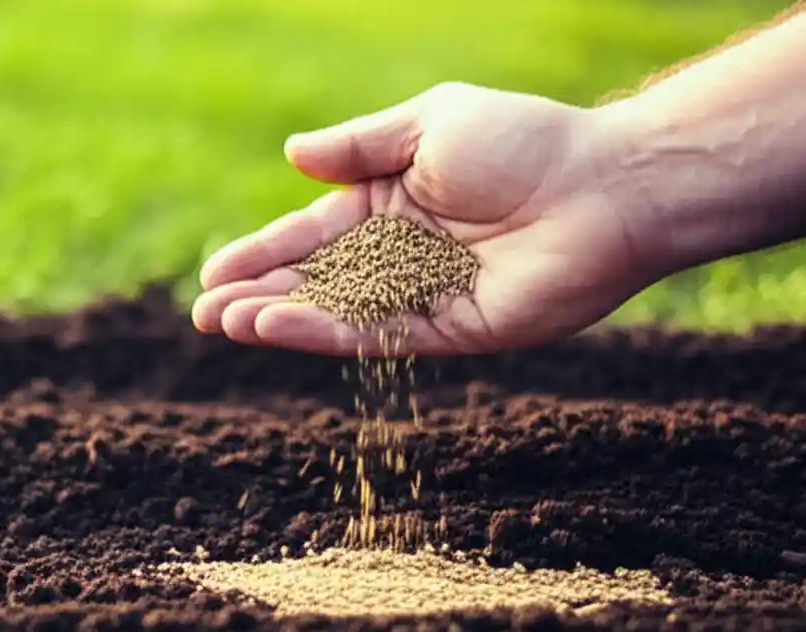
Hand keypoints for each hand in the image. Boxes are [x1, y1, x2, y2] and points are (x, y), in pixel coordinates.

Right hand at [193, 83, 657, 355]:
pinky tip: (277, 325)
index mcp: (391, 203)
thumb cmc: (523, 140)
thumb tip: (292, 156)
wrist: (603, 185)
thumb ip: (359, 145)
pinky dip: (325, 332)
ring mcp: (424, 297)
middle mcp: (401, 255)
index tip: (213, 272)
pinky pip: (376, 334)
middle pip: (314, 282)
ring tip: (224, 324)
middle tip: (203, 314)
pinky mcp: (450, 331)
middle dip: (257, 296)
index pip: (311, 234)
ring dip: (278, 319)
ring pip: (336, 314)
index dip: (261, 253)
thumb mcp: (428, 123)